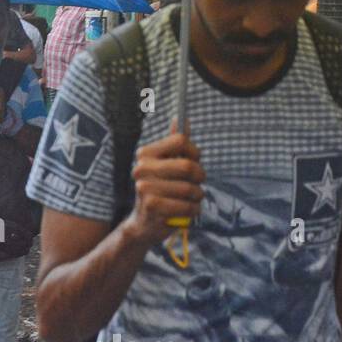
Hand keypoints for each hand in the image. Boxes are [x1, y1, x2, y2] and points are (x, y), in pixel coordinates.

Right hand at [125, 122, 205, 245]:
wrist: (143, 223)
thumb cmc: (161, 190)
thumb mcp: (167, 165)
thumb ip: (176, 144)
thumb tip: (182, 118)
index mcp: (145, 154)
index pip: (180, 141)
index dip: (194, 152)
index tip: (194, 161)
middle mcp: (142, 169)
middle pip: (188, 165)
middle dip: (199, 177)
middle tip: (196, 184)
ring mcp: (145, 188)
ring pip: (190, 189)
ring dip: (197, 197)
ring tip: (189, 200)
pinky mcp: (152, 207)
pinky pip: (188, 206)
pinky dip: (192, 210)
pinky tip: (185, 211)